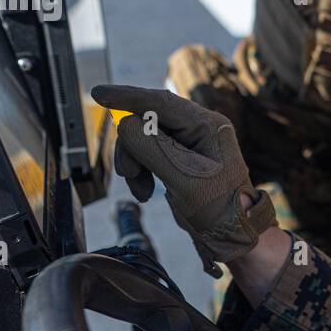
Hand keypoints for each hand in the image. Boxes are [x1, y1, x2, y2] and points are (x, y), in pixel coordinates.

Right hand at [90, 84, 275, 269]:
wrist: (232, 236)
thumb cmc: (219, 209)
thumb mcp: (183, 179)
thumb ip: (152, 148)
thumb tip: (125, 123)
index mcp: (207, 126)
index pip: (161, 102)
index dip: (128, 97)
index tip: (98, 94)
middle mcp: (199, 128)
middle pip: (147, 121)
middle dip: (131, 146)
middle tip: (128, 174)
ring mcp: (189, 143)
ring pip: (143, 138)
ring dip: (134, 162)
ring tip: (141, 191)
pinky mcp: (180, 158)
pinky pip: (148, 154)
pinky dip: (140, 171)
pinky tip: (145, 192)